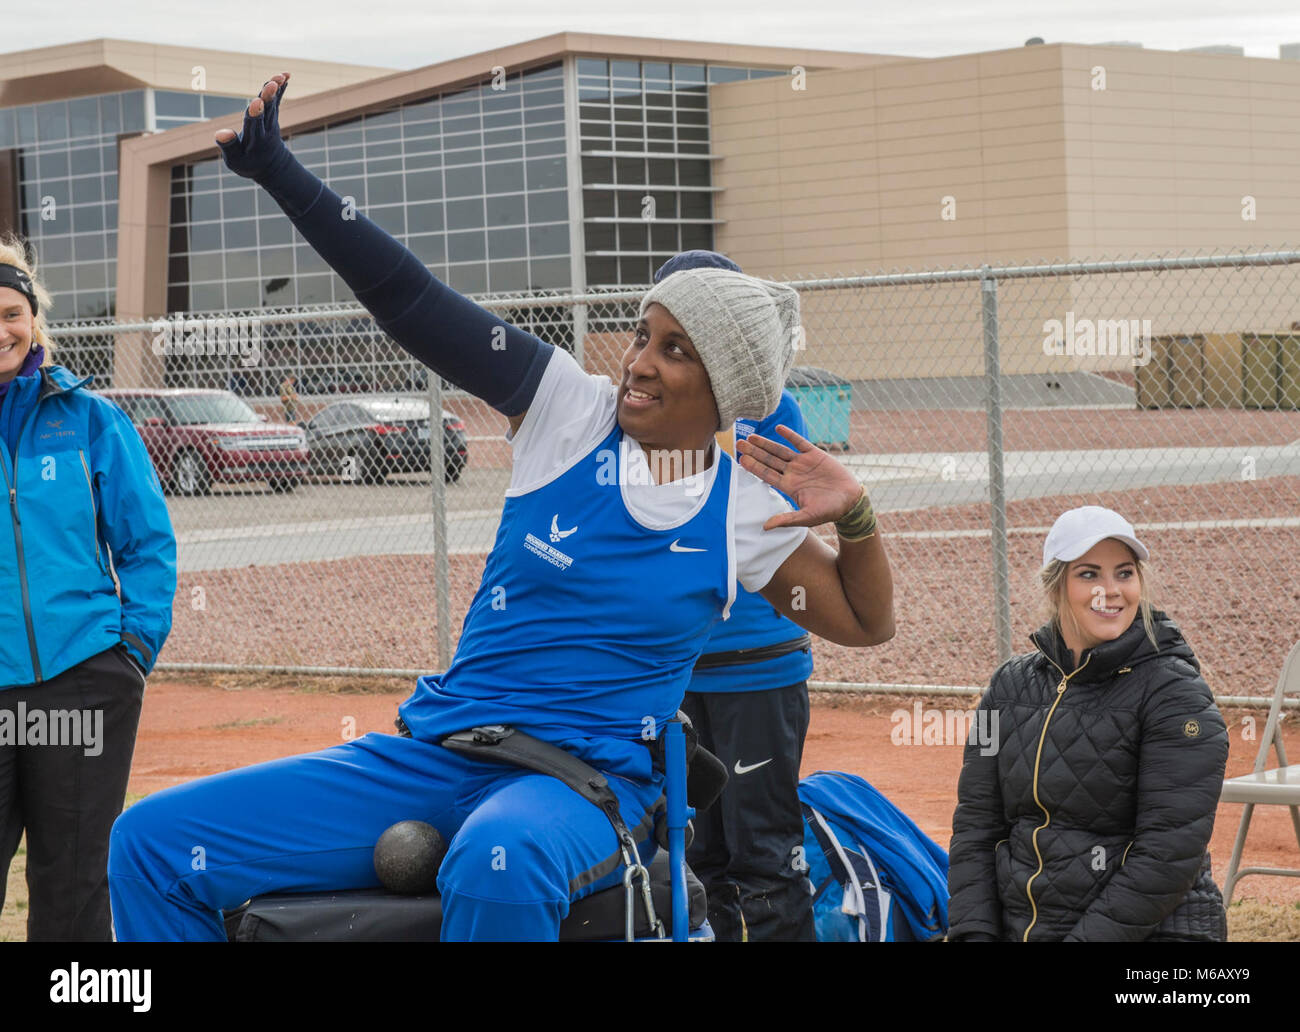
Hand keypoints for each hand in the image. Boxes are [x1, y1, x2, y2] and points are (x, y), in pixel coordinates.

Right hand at [214, 72, 291, 178]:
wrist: (272, 167)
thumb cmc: (248, 164)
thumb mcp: (235, 161)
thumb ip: (229, 147)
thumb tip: (221, 133)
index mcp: (254, 141)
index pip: (254, 125)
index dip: (255, 114)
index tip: (257, 102)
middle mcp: (265, 130)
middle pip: (267, 112)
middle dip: (269, 98)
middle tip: (273, 84)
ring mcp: (271, 122)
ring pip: (273, 104)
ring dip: (276, 89)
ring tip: (279, 76)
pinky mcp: (273, 116)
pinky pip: (277, 100)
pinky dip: (281, 88)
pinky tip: (285, 75)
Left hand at [735, 425, 863, 530]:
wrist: (850, 501)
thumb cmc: (828, 511)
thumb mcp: (806, 518)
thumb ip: (786, 519)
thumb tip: (765, 527)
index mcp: (788, 486)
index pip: (766, 475)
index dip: (753, 467)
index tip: (741, 459)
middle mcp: (792, 473)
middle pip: (769, 460)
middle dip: (754, 452)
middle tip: (739, 443)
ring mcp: (803, 463)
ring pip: (780, 451)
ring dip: (766, 443)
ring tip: (752, 436)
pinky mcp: (815, 455)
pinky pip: (800, 442)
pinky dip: (790, 435)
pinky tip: (778, 428)